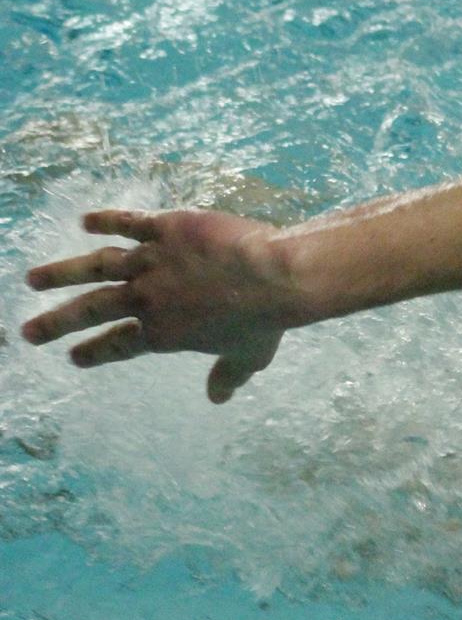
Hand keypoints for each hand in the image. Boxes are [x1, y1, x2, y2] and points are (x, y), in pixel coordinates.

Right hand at [21, 209, 297, 402]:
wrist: (276, 278)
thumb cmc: (266, 322)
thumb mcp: (248, 358)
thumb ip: (227, 376)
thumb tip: (218, 398)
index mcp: (163, 333)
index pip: (120, 345)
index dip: (95, 352)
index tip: (73, 357)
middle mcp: (147, 298)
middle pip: (91, 311)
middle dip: (57, 322)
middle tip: (28, 332)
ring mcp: (153, 261)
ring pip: (96, 266)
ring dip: (62, 273)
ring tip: (33, 280)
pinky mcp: (166, 228)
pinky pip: (128, 222)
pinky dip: (105, 220)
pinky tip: (84, 222)